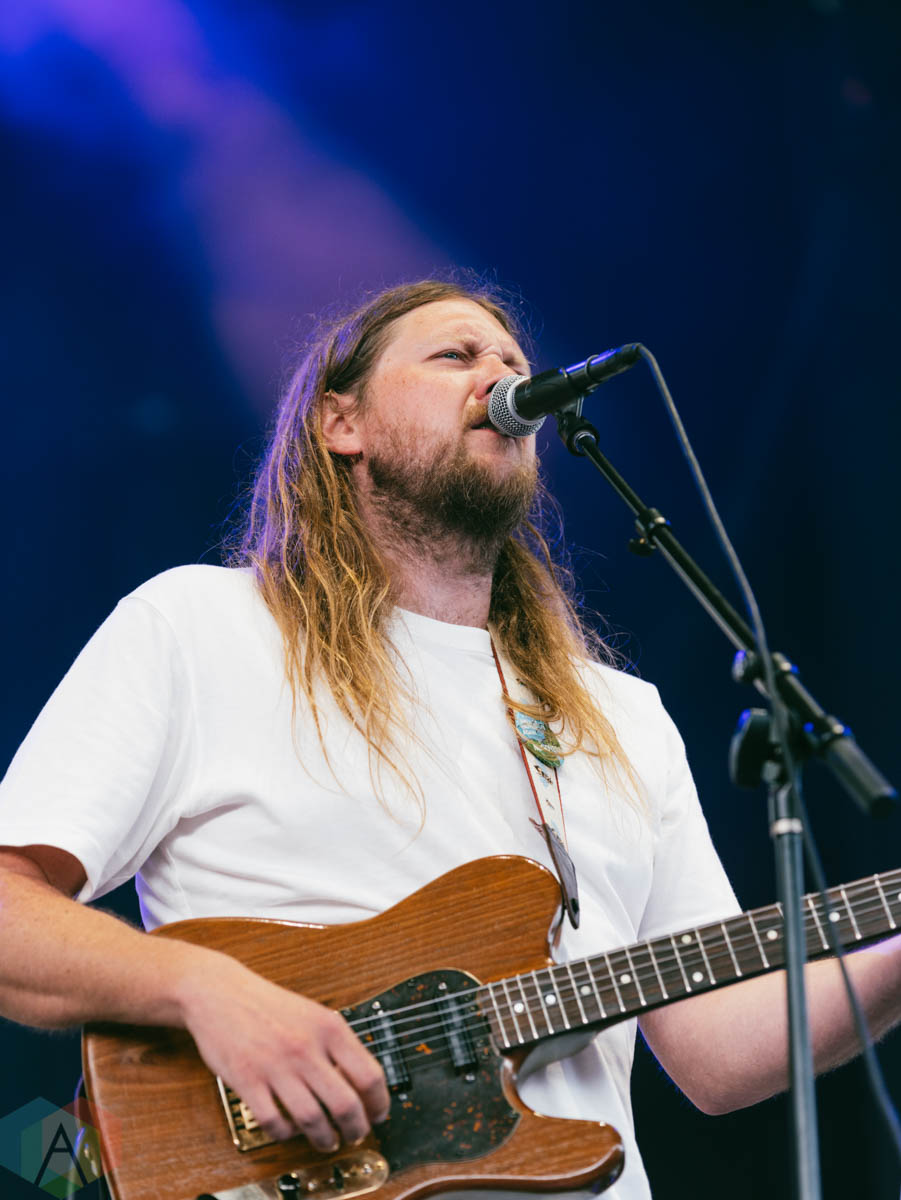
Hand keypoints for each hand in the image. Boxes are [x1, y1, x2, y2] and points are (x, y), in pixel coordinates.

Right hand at [177, 952, 390, 1150]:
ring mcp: (276, 1066)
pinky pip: (274, 1122)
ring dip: (324, 1139)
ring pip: (313, 1119)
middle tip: (355, 1135)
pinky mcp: (248, 1081)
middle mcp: (306, 1047)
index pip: (369, 1075)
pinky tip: (290, 1130)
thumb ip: (337, 1044)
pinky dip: (286, 1134)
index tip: (378, 1114)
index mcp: (328, 1027)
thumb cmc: (269, 1005)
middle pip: (345, 1104)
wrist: (221, 993)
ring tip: (327, 1141)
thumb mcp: (314, 1014)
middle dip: (356, 1129)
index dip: (379, 1103)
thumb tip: (362, 1082)